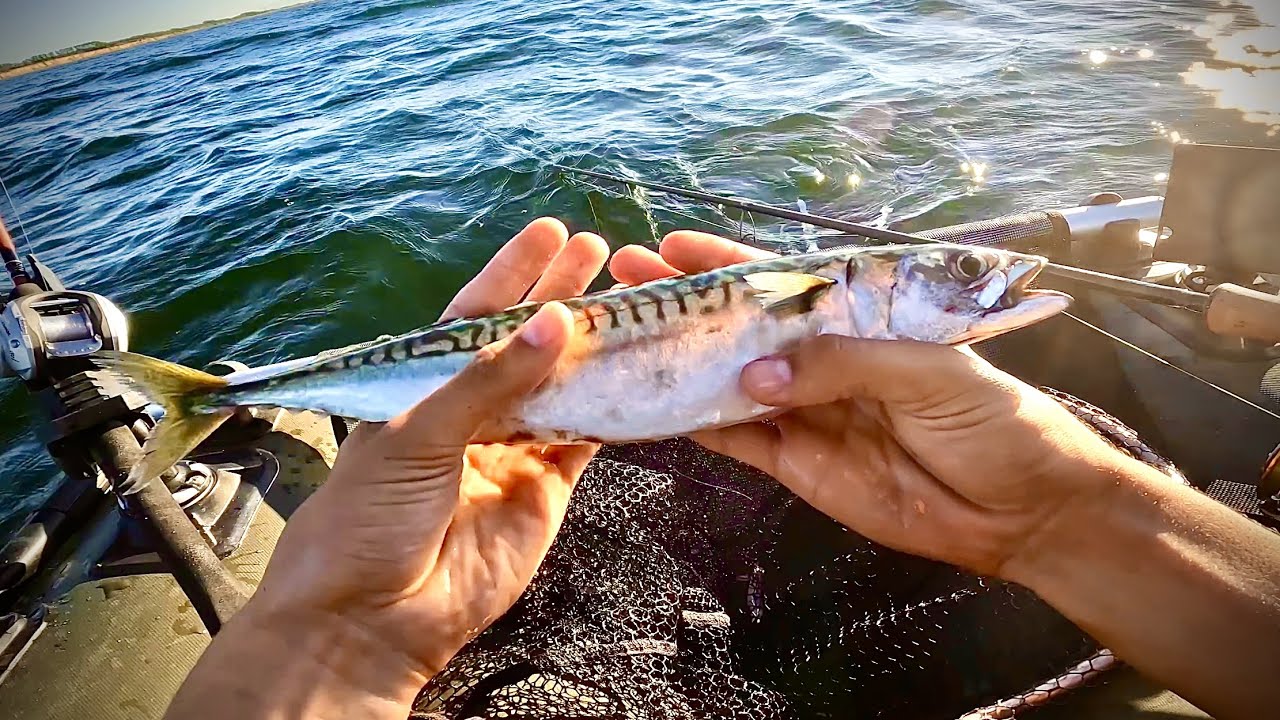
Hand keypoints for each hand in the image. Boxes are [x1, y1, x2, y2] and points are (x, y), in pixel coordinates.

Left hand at [245, 220, 604, 673]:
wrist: (373, 617)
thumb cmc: (366, 516)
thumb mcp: (416, 433)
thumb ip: (489, 380)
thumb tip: (554, 322)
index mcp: (423, 383)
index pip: (474, 315)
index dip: (512, 272)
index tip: (549, 232)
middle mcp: (470, 409)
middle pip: (525, 343)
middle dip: (561, 296)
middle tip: (600, 251)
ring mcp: (511, 447)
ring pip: (562, 385)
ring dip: (594, 346)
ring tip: (632, 299)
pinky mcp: (544, 486)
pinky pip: (586, 439)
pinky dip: (614, 409)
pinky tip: (638, 372)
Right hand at [611, 231, 1129, 577]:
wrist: (1022, 511)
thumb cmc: (994, 422)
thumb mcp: (928, 372)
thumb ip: (843, 364)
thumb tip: (758, 373)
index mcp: (860, 320)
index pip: (785, 280)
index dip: (730, 263)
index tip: (675, 245)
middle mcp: (824, 360)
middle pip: (743, 327)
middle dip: (686, 306)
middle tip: (627, 284)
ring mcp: (806, 411)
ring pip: (729, 381)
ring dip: (680, 361)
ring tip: (624, 339)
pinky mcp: (797, 464)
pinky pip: (737, 439)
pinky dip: (696, 424)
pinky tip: (655, 406)